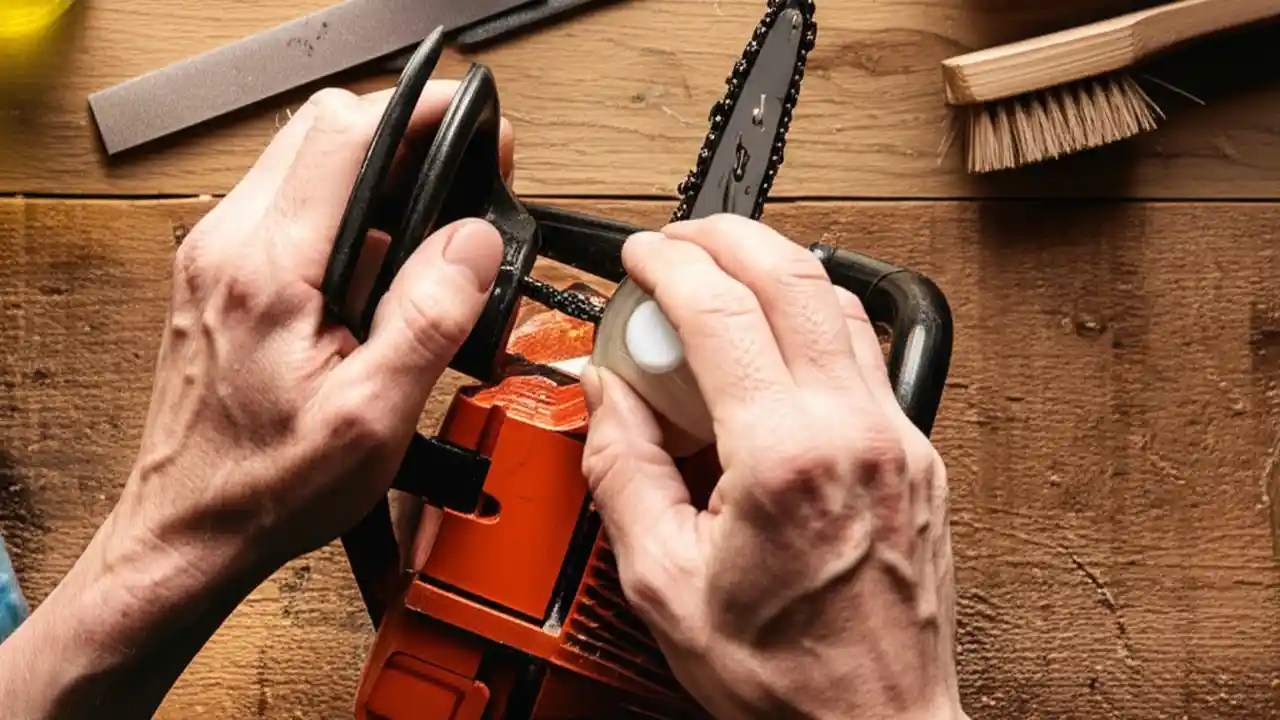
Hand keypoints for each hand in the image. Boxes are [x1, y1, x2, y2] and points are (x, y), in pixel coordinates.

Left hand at [0, 82, 511, 718]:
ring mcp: (217, 256)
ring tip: (427, 228)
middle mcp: (229, 246)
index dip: (419, 113)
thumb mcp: (372, 417)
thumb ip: (427, 318)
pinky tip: (374, 268)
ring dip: (372, 171)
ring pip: (302, 160)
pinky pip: (288, 206)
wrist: (191, 528)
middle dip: (401, 134)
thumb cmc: (268, 485)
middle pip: (320, 126)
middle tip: (460, 173)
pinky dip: (342, 211)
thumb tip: (474, 242)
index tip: (470, 125)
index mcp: (269, 270)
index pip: (344, 133)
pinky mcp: (219, 275)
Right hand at [579, 215, 964, 719]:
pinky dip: (810, 322)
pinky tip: (772, 345)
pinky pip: (862, 352)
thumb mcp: (664, 582)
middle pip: (793, 275)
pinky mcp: (915, 454)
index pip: (722, 311)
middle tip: (676, 246)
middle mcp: (855, 432)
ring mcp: (897, 439)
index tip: (638, 260)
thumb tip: (606, 395)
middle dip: (725, 237)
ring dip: (773, 271)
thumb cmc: (786, 676)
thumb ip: (623, 470)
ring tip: (718, 284)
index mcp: (787, 460)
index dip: (668, 266)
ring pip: (839, 303)